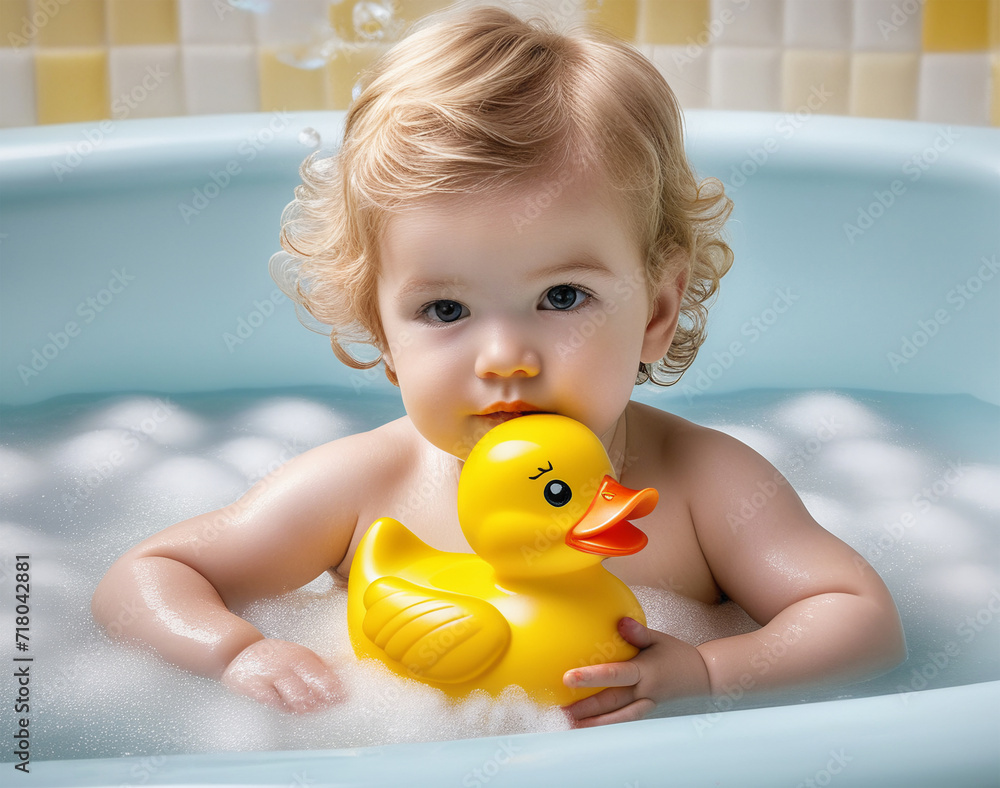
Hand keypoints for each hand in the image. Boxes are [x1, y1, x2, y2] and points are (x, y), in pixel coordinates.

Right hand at [221, 638, 344, 712]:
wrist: (237, 652)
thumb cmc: (275, 657)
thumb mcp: (299, 655)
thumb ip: (322, 665)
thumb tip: (347, 671)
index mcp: (302, 656)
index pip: (325, 675)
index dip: (336, 690)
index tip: (345, 698)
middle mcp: (287, 663)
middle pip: (313, 689)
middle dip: (323, 702)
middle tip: (327, 707)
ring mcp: (270, 674)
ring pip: (296, 699)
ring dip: (305, 707)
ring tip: (308, 707)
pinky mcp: (253, 686)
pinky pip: (273, 703)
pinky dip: (284, 707)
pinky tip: (287, 706)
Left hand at [562, 617, 710, 726]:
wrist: (703, 677)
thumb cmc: (676, 654)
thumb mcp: (659, 639)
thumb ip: (638, 632)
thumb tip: (620, 621)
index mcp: (646, 672)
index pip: (615, 675)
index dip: (591, 677)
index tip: (568, 678)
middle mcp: (645, 692)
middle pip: (611, 703)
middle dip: (586, 708)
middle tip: (562, 710)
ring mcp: (646, 705)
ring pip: (617, 719)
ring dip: (593, 723)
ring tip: (570, 724)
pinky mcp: (646, 712)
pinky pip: (624, 720)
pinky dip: (606, 724)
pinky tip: (588, 725)